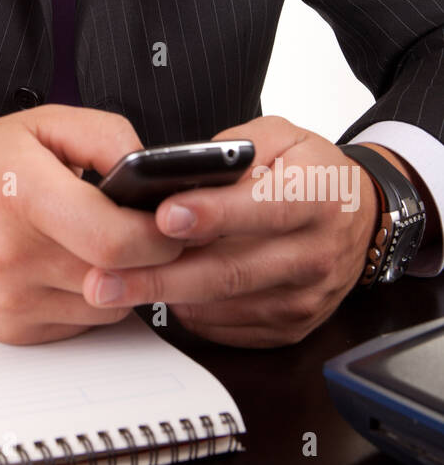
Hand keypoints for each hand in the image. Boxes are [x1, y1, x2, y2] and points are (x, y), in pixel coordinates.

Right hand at [0, 106, 184, 344]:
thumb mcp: (47, 124)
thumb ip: (110, 138)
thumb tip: (158, 173)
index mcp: (21, 194)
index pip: (114, 238)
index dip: (160, 233)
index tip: (175, 217)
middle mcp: (10, 256)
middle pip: (119, 276)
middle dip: (153, 254)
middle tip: (158, 228)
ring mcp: (8, 300)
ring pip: (110, 305)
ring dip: (125, 278)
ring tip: (108, 241)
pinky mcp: (10, 329)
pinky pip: (83, 323)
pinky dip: (94, 297)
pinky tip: (77, 263)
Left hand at [80, 115, 384, 346]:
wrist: (359, 216)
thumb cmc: (309, 171)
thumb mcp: (280, 137)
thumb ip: (232, 152)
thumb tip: (174, 172)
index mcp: (316, 198)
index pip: (263, 209)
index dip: (213, 215)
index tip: (163, 217)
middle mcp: (315, 254)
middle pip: (232, 271)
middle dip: (161, 276)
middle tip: (104, 277)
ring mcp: (304, 297)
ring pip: (224, 304)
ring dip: (165, 297)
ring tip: (112, 286)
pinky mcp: (290, 326)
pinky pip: (228, 327)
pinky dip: (188, 312)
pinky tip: (158, 293)